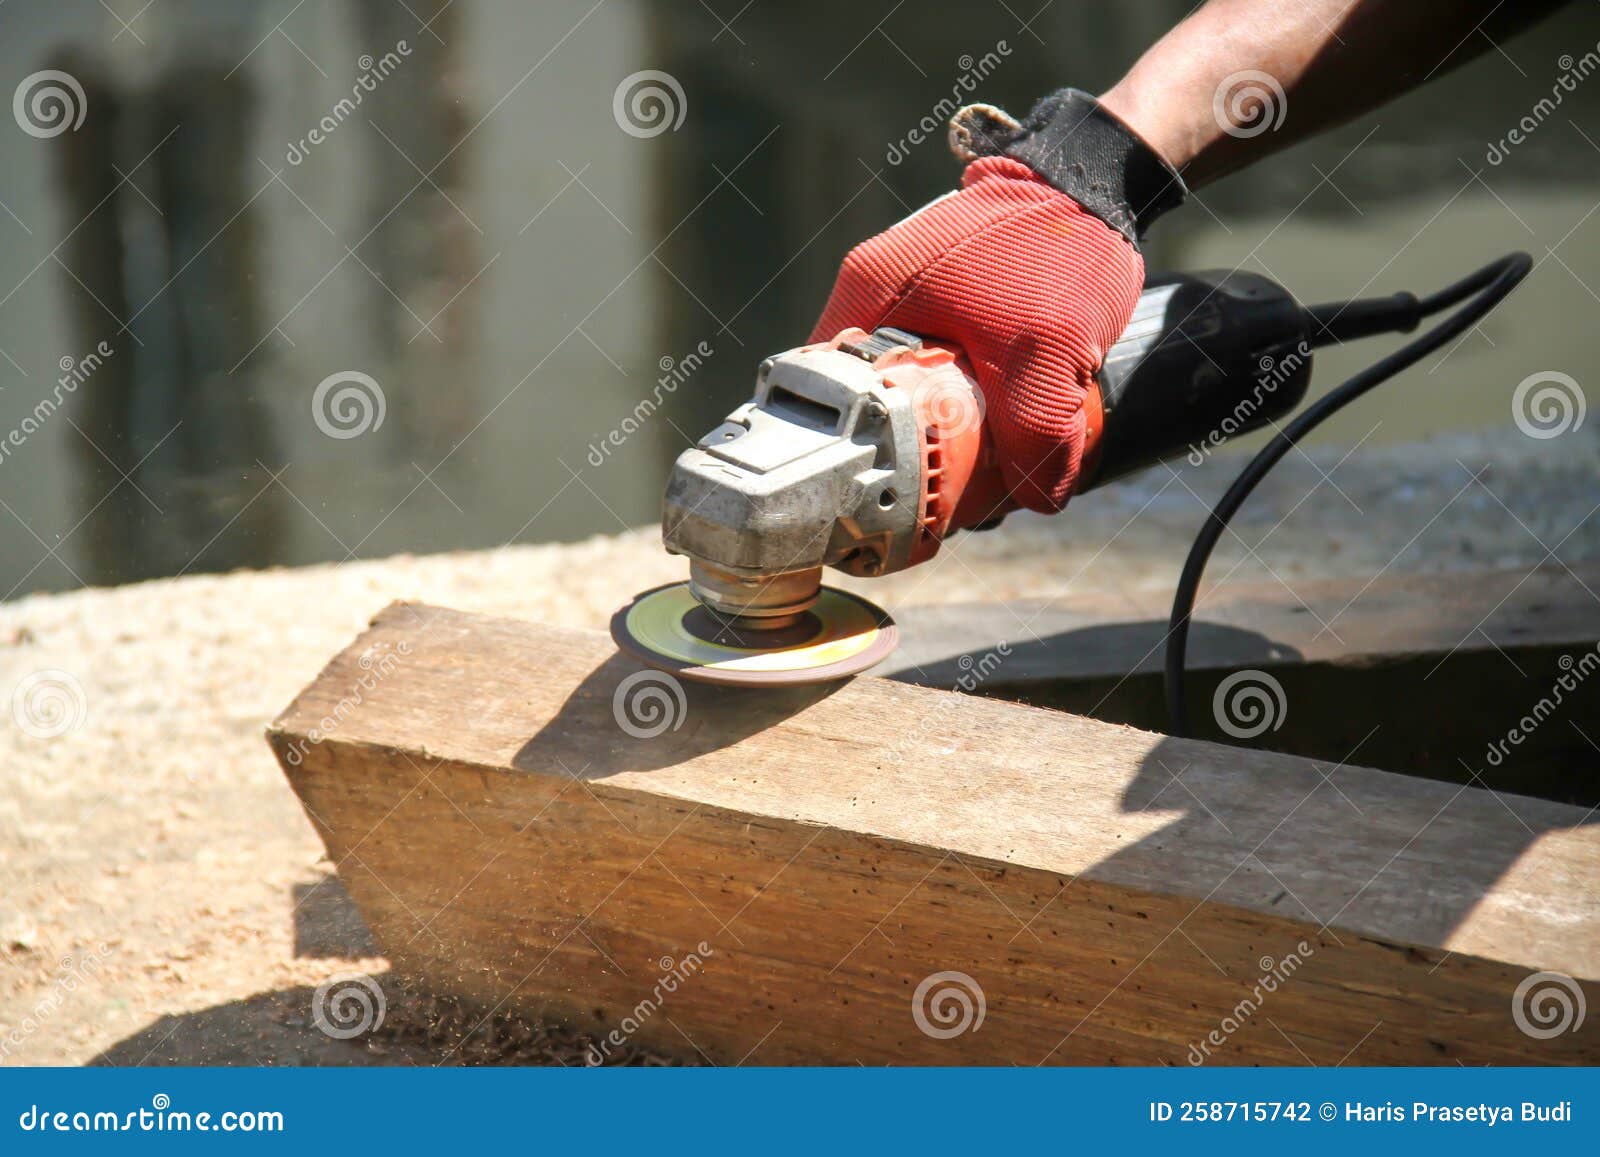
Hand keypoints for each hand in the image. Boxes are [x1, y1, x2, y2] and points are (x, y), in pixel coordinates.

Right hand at [809, 156, 1143, 513]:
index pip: (824, 393)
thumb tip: (1038, 498)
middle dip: (905, 454)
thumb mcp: (1048, 352)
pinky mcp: (943, 297)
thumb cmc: (1057, 241)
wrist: (1099, 176)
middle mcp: (876, 293)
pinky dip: (963, 401)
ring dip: (940, 430)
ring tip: (976, 478)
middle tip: (939, 501)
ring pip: (908, 384)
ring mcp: (908, 293)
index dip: (852, 450)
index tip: (882, 493)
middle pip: (868, 396)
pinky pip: (939, 366)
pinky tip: (997, 432)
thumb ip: (1038, 432)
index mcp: (869, 295)